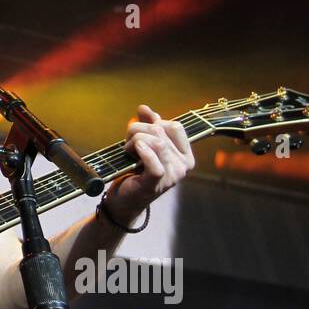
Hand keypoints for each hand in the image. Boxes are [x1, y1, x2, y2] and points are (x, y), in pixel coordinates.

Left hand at [107, 104, 195, 223]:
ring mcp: (172, 176)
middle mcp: (183, 166)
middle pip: (161, 132)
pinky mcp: (156, 183)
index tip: (141, 134)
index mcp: (185, 156)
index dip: (154, 124)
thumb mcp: (144, 145)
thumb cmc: (134, 171)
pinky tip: (132, 153)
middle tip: (128, 143)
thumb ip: (148, 126)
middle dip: (138, 130)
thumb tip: (144, 108)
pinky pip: (153, 161)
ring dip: (135, 140)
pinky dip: (141, 151)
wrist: (123, 200)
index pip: (175, 127)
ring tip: (127, 150)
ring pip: (157, 143)